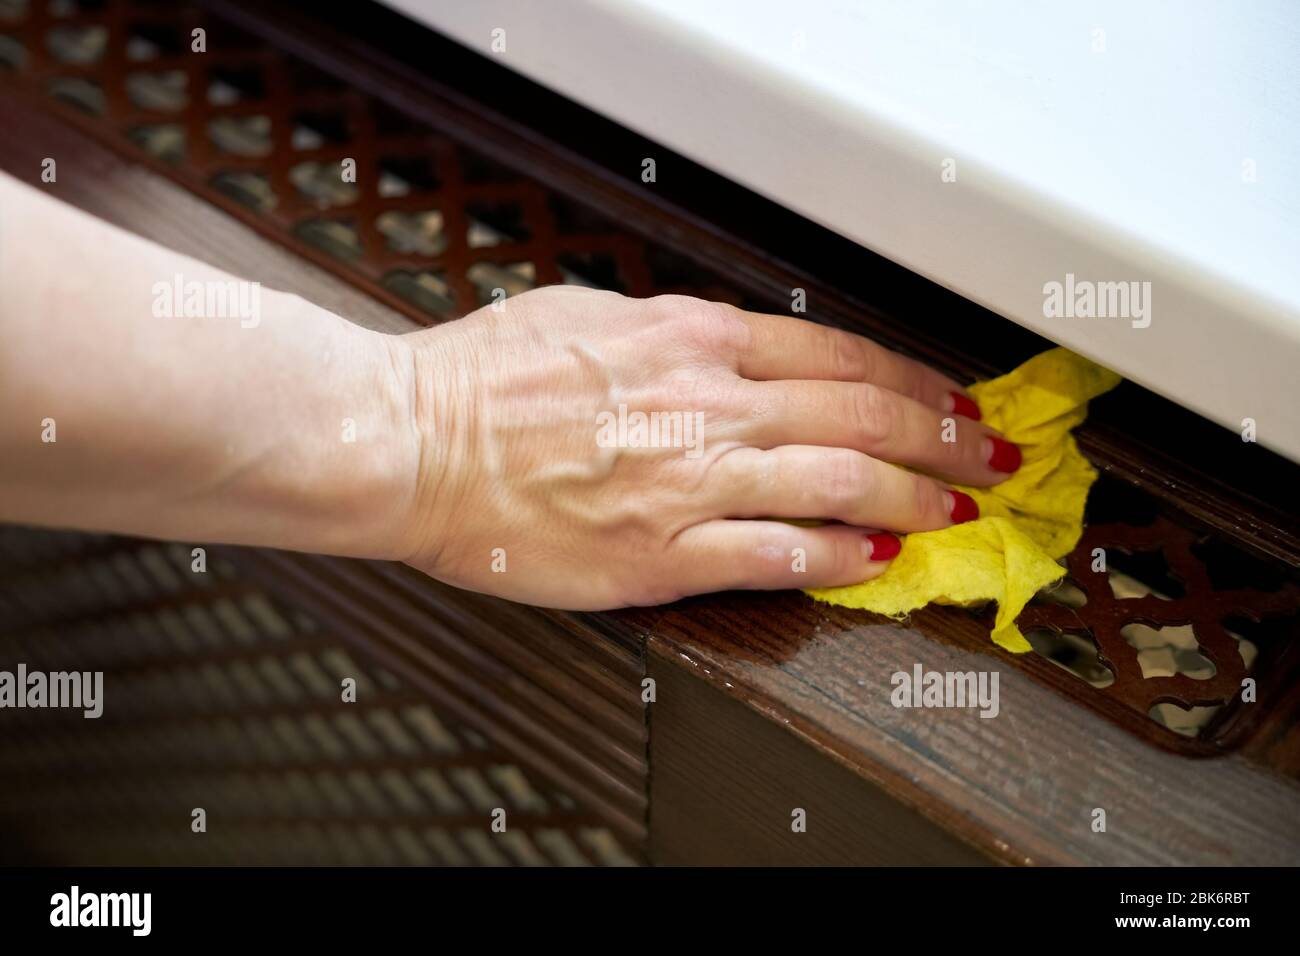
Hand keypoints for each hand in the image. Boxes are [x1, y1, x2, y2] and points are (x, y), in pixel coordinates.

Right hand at [390, 288, 1017, 609]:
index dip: (908, 377)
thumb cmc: (482, 378)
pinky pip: (774, 554)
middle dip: (941, 436)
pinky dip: (837, 555)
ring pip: (837, 483)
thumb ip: (670, 332)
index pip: (834, 355)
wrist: (410, 441)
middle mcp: (704, 404)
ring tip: (957, 510)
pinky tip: (876, 558)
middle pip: (859, 415)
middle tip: (988, 454)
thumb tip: (725, 345)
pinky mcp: (659, 555)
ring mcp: (687, 482)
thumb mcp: (589, 316)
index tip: (946, 396)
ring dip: (912, 496)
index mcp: (689, 340)